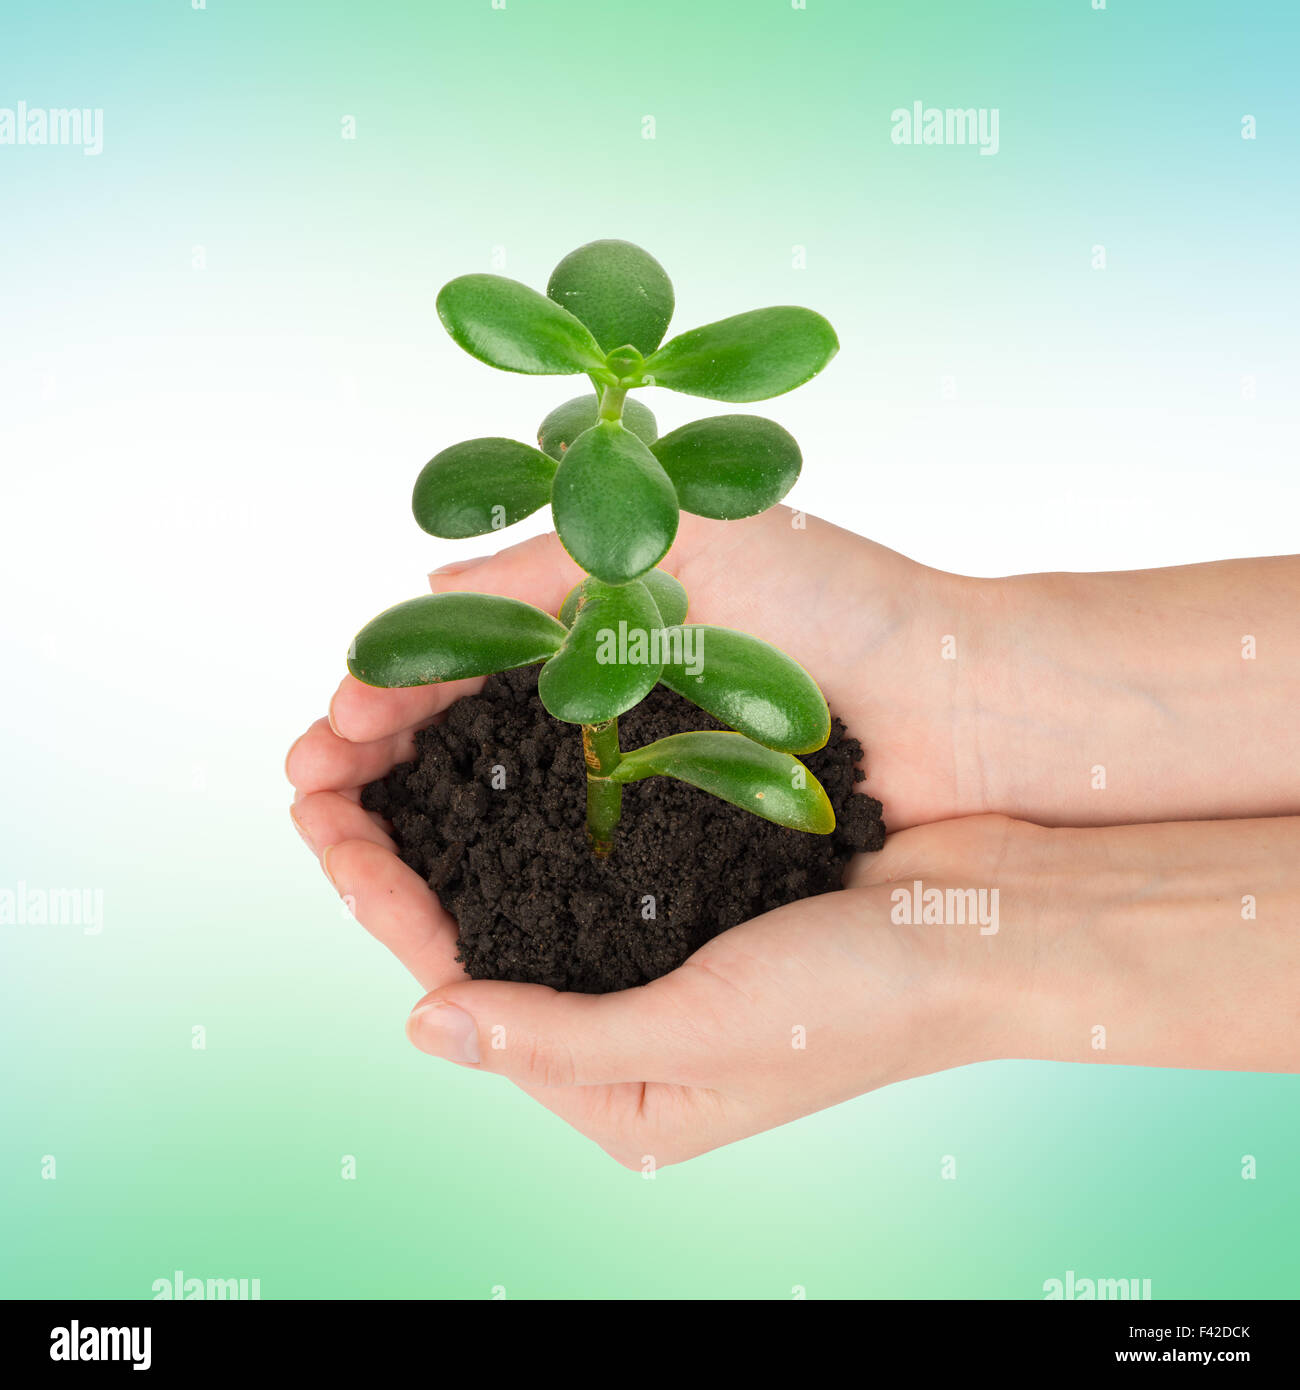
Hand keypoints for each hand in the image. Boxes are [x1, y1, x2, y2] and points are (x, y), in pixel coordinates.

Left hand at [397, 812, 1299, 1166]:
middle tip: (315, 758)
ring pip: (512, 861)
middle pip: (469, 921)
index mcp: (612, 1082)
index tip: (324, 817)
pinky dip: (523, 771)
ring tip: (371, 733)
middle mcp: (619, 1008)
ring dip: (442, 798)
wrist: (994, 915)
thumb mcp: (701, 1042)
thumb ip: (559, 1040)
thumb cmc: (865, 1002)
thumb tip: (425, 1022)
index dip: (380, 900)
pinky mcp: (689, 860)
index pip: (458, 987)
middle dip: (388, 843)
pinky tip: (480, 721)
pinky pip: (579, 815)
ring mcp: (653, 929)